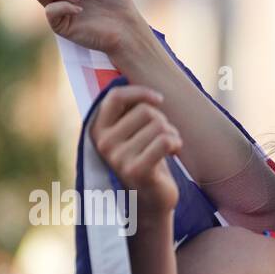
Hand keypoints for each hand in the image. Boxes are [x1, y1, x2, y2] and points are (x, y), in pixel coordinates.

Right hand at [90, 85, 181, 216]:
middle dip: (163, 121)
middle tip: (164, 138)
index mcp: (98, 129)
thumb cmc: (146, 161)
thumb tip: (132, 72)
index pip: (117, 95)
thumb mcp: (132, 133)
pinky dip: (176, 143)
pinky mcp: (137, 170)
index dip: (141, 92)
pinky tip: (174, 152)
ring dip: (171, 134)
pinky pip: (165, 140)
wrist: (151, 201)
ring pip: (159, 125)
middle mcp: (104, 143)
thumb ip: (130, 110)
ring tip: (168, 148)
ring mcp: (118, 157)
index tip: (159, 99)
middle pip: (146, 111)